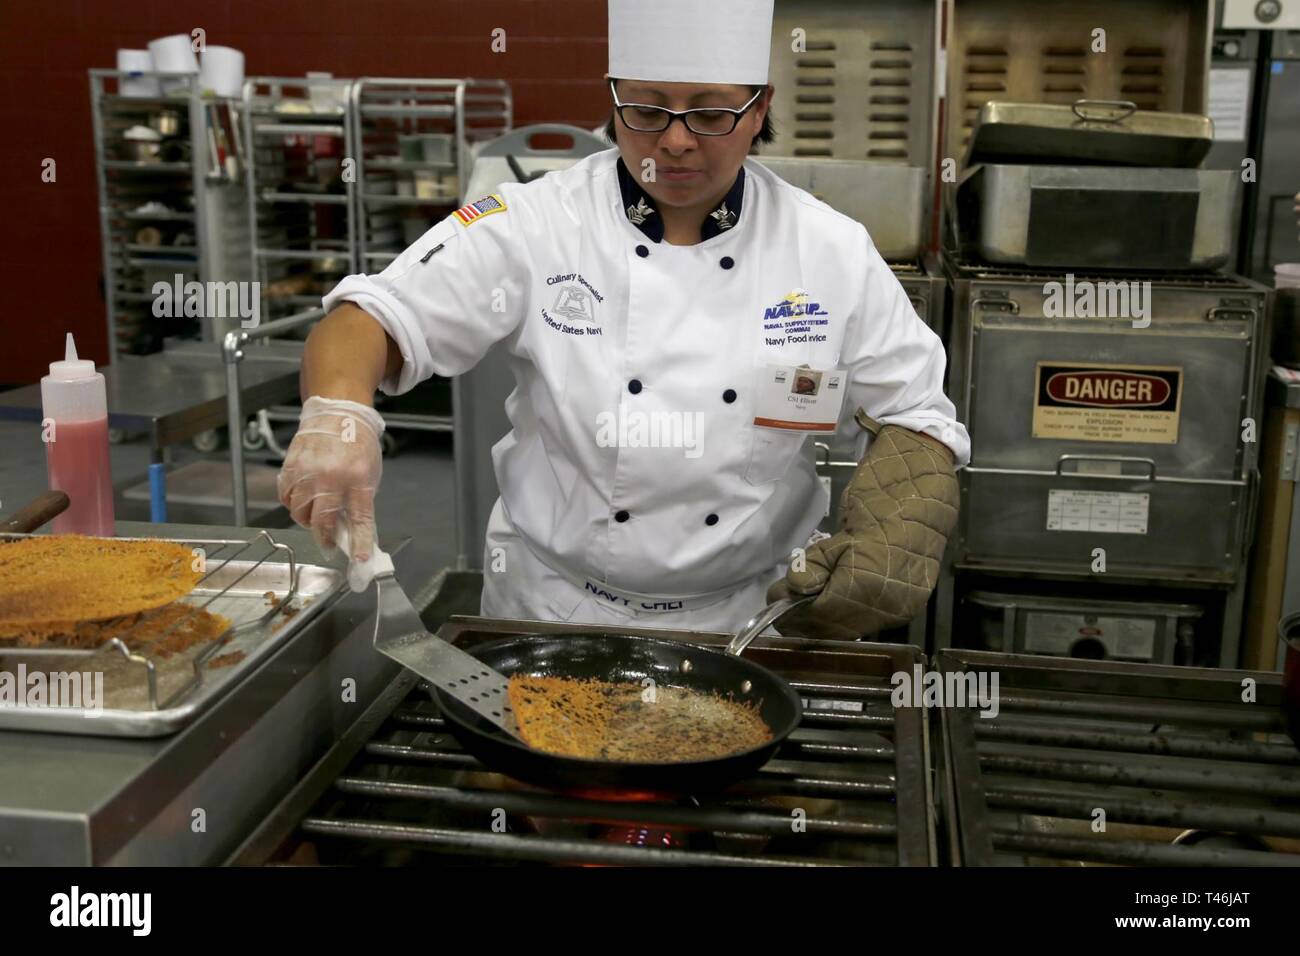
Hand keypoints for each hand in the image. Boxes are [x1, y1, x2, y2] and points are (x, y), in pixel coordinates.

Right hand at [276, 396, 384, 570]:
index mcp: (358, 479)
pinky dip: (293, 503)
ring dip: (307, 519)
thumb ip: (360, 501)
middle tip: (328, 542)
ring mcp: (308, 473)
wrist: (338, 414)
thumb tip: (353, 531)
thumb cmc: (358, 445)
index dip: (359, 543)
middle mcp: (331, 477)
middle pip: (322, 520)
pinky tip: (303, 498)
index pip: (360, 519)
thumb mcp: (369, 474)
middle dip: (325, 538)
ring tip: (316, 514)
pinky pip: (286, 496)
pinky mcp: (291, 467)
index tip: (360, 560)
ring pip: (299, 512)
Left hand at [767, 425, 958, 639]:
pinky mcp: (909, 605)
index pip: (820, 614)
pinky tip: (831, 599)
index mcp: (868, 586)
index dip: (792, 611)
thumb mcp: (840, 532)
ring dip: (825, 619)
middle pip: (835, 629)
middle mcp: (889, 606)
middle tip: (783, 601)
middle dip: (805, 619)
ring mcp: (903, 609)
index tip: (774, 598)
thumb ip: (814, 566)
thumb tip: (792, 592)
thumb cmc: (882, 501)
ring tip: (804, 600)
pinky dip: (846, 614)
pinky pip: (869, 620)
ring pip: (852, 629)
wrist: (926, 490)